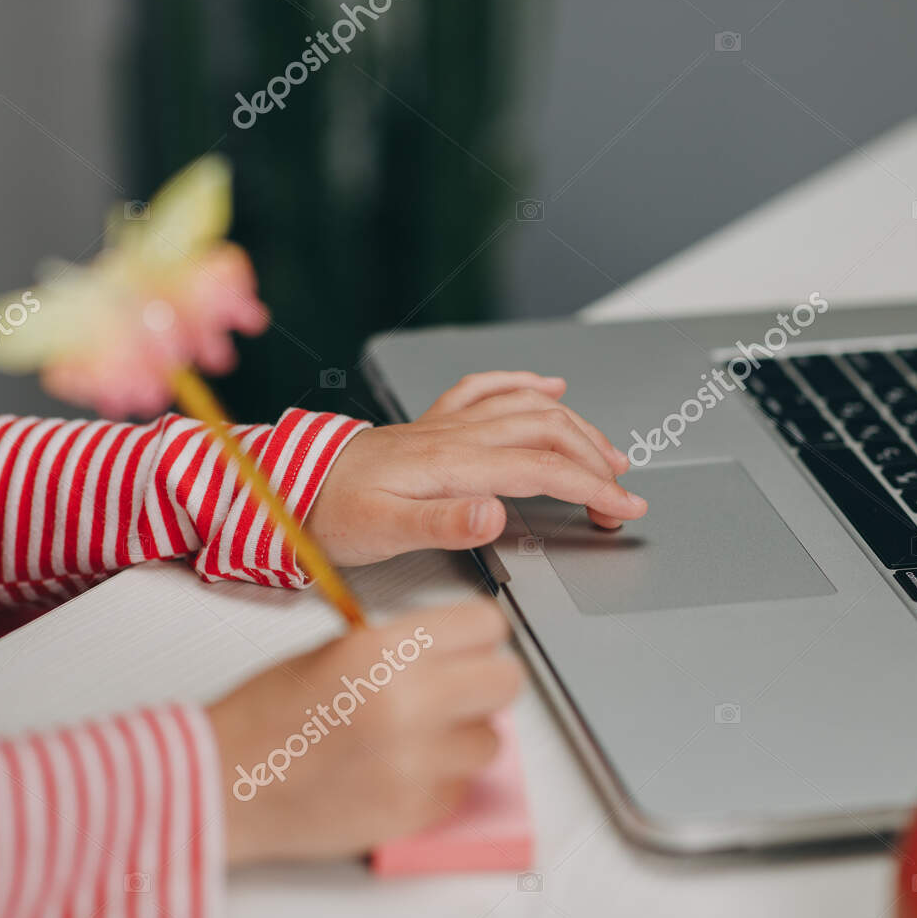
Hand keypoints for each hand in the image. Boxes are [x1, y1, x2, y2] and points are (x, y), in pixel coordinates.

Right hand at [208, 599, 521, 865]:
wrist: (225, 784)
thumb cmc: (266, 718)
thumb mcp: (334, 653)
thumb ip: (402, 648)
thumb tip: (454, 652)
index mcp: (386, 652)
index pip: (486, 626)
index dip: (479, 636)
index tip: (471, 646)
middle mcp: (410, 703)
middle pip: (507, 682)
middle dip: (485, 684)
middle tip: (459, 691)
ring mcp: (417, 762)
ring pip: (490, 741)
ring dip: (464, 737)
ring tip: (419, 737)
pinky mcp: (415, 811)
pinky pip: (460, 787)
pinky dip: (439, 780)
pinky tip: (398, 771)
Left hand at [306, 371, 645, 564]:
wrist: (291, 487)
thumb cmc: (333, 514)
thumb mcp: (384, 533)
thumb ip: (444, 524)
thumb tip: (495, 514)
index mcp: (452, 464)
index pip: (543, 470)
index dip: (592, 488)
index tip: (624, 508)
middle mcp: (455, 436)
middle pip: (548, 433)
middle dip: (597, 460)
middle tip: (624, 493)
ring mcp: (447, 426)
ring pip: (529, 409)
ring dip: (577, 427)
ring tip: (609, 453)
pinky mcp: (434, 425)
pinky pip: (488, 389)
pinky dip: (527, 384)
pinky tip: (550, 385)